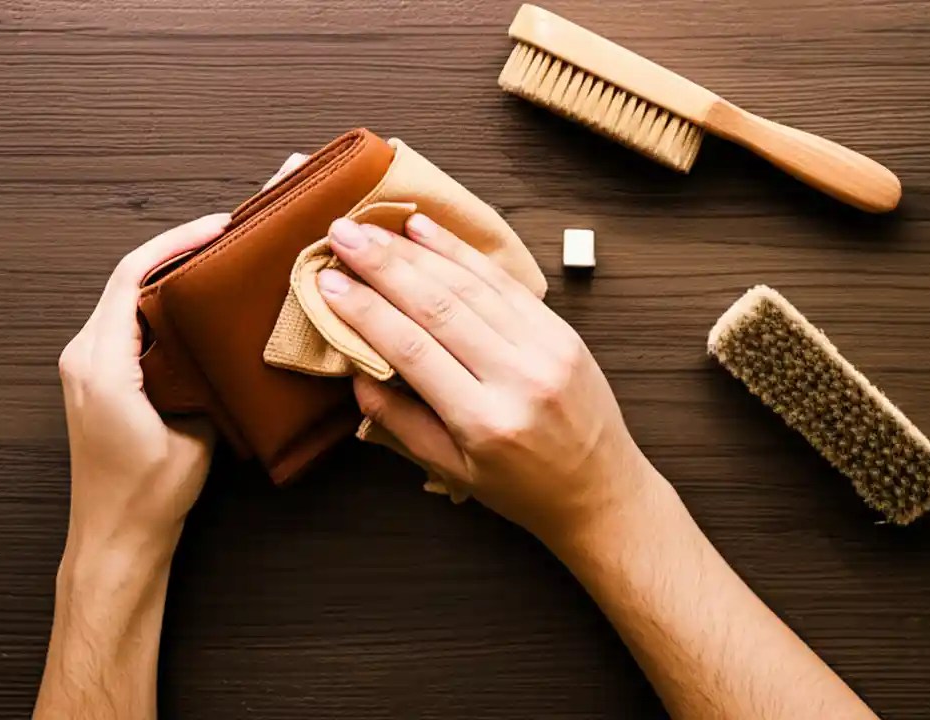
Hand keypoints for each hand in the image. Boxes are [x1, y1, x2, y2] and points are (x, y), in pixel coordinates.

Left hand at [57, 213, 228, 572]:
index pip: (133, 277)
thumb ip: (201, 375)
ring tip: (214, 263)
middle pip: (126, 279)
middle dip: (175, 250)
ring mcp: (83, 366)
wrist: (115, 537)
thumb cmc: (149, 494)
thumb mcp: (193, 430)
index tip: (216, 226)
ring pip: (124, 298)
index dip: (176, 242)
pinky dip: (155, 304)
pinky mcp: (92, 379)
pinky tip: (192, 306)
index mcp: (102, 363)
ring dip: (165, 276)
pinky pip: (123, 323)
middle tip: (224, 238)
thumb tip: (221, 338)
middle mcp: (82, 355)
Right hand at [317, 215, 653, 547]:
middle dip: (383, 266)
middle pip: (438, 306)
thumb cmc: (521, 490)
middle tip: (340, 235)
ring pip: (471, 286)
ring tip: (373, 227)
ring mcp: (547, 348)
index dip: (365, 312)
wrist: (602, 490)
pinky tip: (426, 232)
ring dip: (416, 251)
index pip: (412, 350)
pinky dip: (462, 253)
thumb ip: (400, 421)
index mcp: (485, 421)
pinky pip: (504, 282)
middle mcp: (519, 378)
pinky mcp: (563, 330)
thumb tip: (356, 369)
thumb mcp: (452, 472)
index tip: (327, 282)